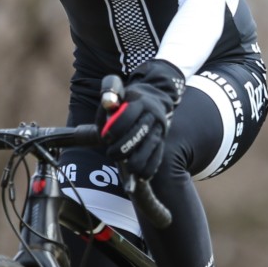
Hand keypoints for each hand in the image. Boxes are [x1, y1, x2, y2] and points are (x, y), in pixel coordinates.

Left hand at [100, 59, 184, 177]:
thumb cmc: (128, 100)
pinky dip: (149, 168)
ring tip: (126, 167)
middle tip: (111, 153)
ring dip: (136, 161)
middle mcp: (153, 115)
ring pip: (150, 147)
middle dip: (122, 148)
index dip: (114, 128)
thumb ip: (109, 94)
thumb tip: (108, 103)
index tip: (105, 137)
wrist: (154, 99)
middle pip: (139, 133)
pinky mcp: (162, 140)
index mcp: (140, 101)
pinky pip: (158, 156)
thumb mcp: (118, 91)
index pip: (127, 115)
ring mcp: (160, 128)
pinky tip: (141, 175)